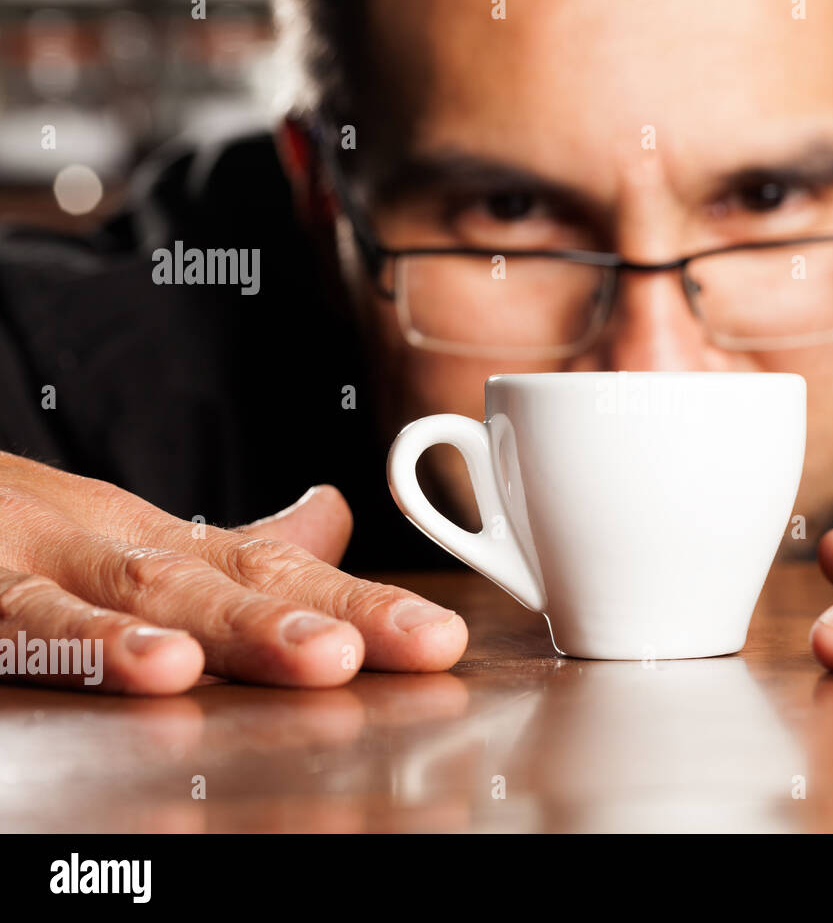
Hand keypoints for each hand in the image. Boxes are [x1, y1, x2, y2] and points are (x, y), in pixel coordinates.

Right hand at [0, 452, 466, 693]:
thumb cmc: (31, 531)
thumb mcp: (144, 534)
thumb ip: (239, 541)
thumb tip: (339, 516)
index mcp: (165, 542)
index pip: (280, 566)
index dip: (361, 601)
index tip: (437, 640)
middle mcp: (107, 544)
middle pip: (213, 579)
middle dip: (294, 615)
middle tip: (363, 651)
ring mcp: (29, 566)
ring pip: (118, 595)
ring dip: (192, 629)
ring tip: (263, 659)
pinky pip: (14, 629)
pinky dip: (71, 649)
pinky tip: (135, 670)